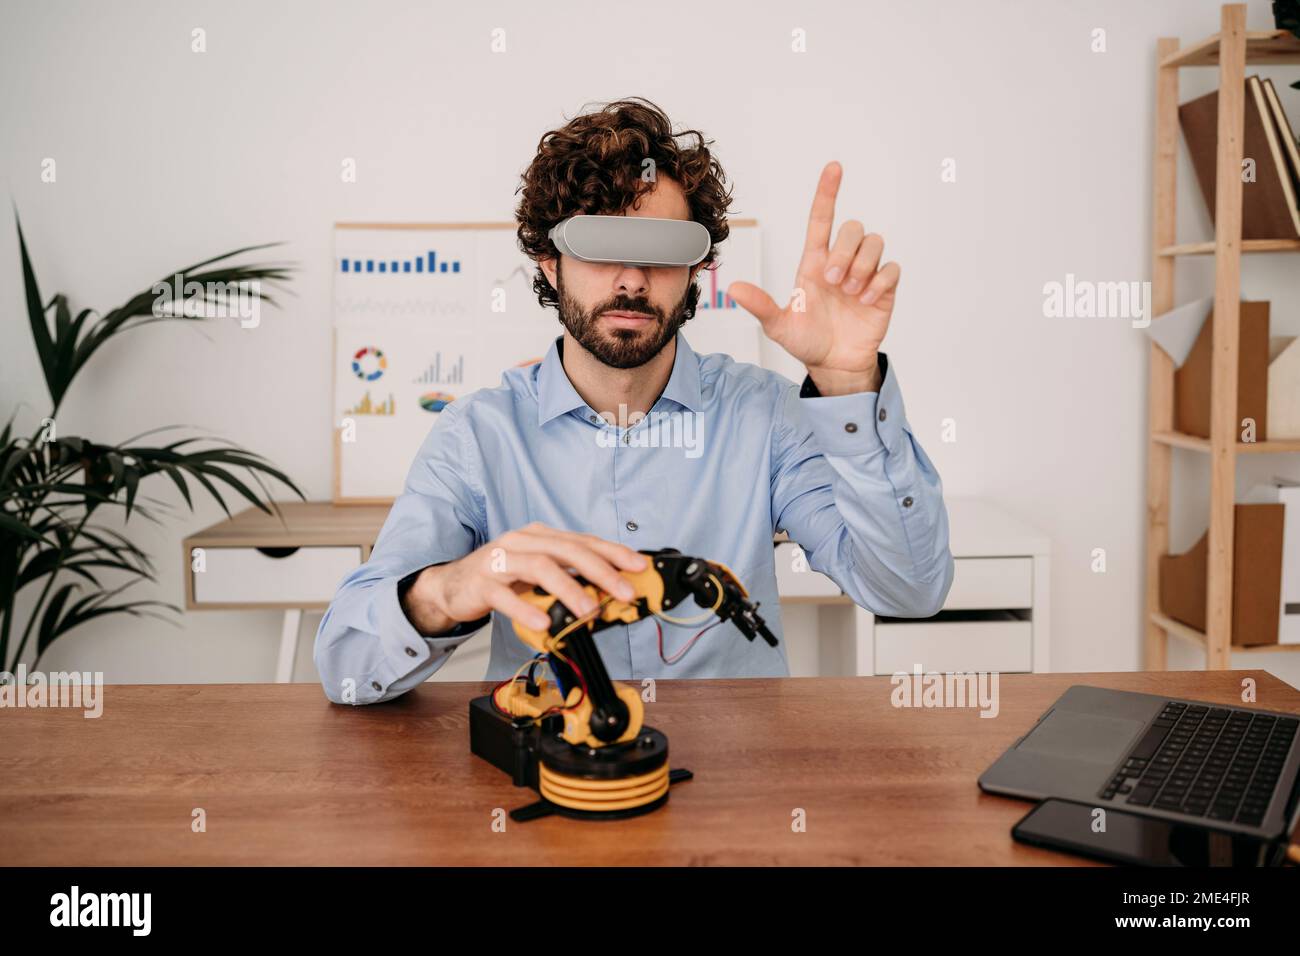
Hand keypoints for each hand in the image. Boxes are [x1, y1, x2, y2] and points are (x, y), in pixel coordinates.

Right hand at [401, 522, 648, 635]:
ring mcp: (501, 560)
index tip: (640, 567)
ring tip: (590, 611)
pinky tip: (544, 622)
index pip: (584, 541)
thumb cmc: (502, 577)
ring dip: (569, 589)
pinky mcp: (481, 583)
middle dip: (601, 571)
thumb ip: (570, 576)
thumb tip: (611, 591)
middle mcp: (522, 541)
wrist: (451, 585)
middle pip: (567, 550)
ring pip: (539, 567)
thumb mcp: (538, 572)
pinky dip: (526, 609)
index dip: (614, 553)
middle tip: (624, 592)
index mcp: (541, 536)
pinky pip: (505, 595)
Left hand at [727, 161, 898, 394]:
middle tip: (834, 282)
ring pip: (874, 241)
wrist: (833, 363)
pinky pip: (891, 268)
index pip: (821, 218)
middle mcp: (840, 261)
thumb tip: (733, 289)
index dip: (827, 192)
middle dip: (844, 251)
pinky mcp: (883, 288)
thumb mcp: (779, 325)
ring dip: (861, 265)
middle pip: (852, 228)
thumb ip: (760, 306)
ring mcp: (864, 273)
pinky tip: (865, 301)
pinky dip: (879, 282)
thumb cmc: (806, 340)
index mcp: (814, 262)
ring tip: (850, 292)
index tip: (834, 167)